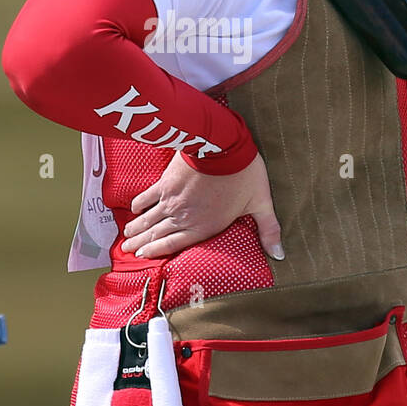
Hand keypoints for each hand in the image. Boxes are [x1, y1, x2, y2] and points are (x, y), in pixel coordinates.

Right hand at [120, 149, 284, 260]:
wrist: (223, 146)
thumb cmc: (244, 175)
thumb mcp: (260, 203)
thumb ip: (268, 230)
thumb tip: (280, 254)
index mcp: (204, 227)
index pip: (174, 245)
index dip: (157, 253)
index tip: (142, 259)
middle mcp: (183, 217)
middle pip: (156, 234)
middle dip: (141, 245)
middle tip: (127, 251)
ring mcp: (171, 200)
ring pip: (149, 219)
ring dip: (137, 229)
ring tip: (126, 238)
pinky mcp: (166, 182)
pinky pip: (148, 197)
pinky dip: (139, 205)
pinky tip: (133, 210)